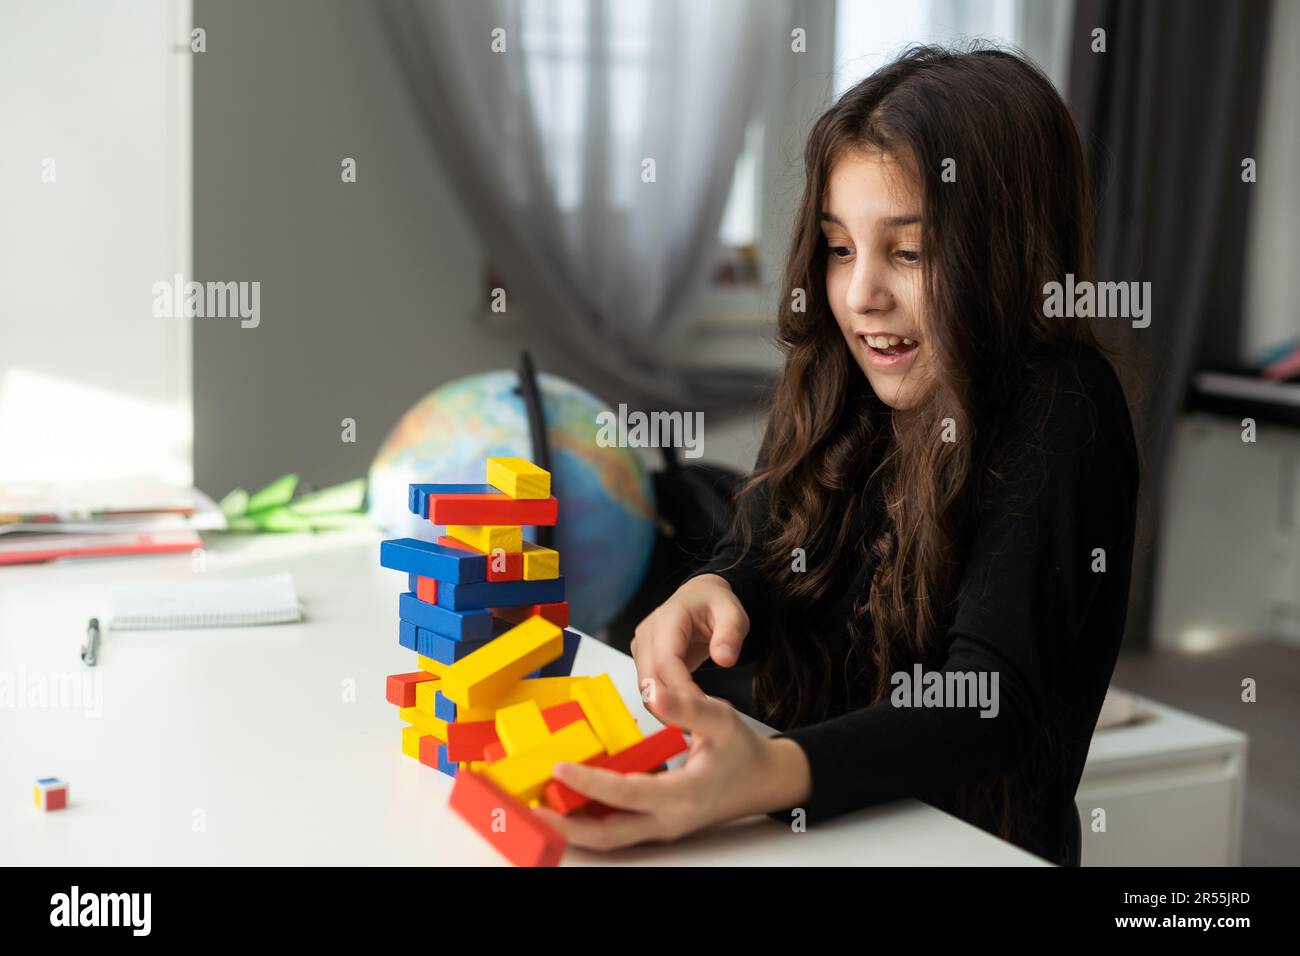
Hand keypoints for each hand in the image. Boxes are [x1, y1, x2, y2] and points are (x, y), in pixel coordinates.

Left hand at [530, 685, 811, 850]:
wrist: (764, 782)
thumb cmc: (743, 753)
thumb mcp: (722, 720)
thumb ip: (687, 705)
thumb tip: (655, 690)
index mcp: (683, 796)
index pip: (627, 794)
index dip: (591, 783)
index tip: (560, 769)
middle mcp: (668, 820)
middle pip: (609, 835)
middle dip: (567, 827)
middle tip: (531, 810)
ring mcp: (661, 827)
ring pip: (610, 837)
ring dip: (573, 827)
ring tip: (538, 808)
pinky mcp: (656, 825)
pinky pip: (617, 829)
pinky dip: (589, 821)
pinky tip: (567, 804)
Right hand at [630, 574, 748, 722]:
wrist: (699, 597)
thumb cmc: (714, 605)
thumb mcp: (733, 614)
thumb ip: (731, 634)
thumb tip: (724, 659)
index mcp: (668, 618)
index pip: (666, 660)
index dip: (680, 687)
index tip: (701, 708)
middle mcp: (647, 633)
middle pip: (649, 678)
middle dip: (671, 705)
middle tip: (698, 728)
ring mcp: (642, 647)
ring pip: (646, 687)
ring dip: (667, 708)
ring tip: (695, 724)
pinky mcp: (643, 660)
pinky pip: (650, 687)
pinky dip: (665, 703)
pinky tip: (686, 714)